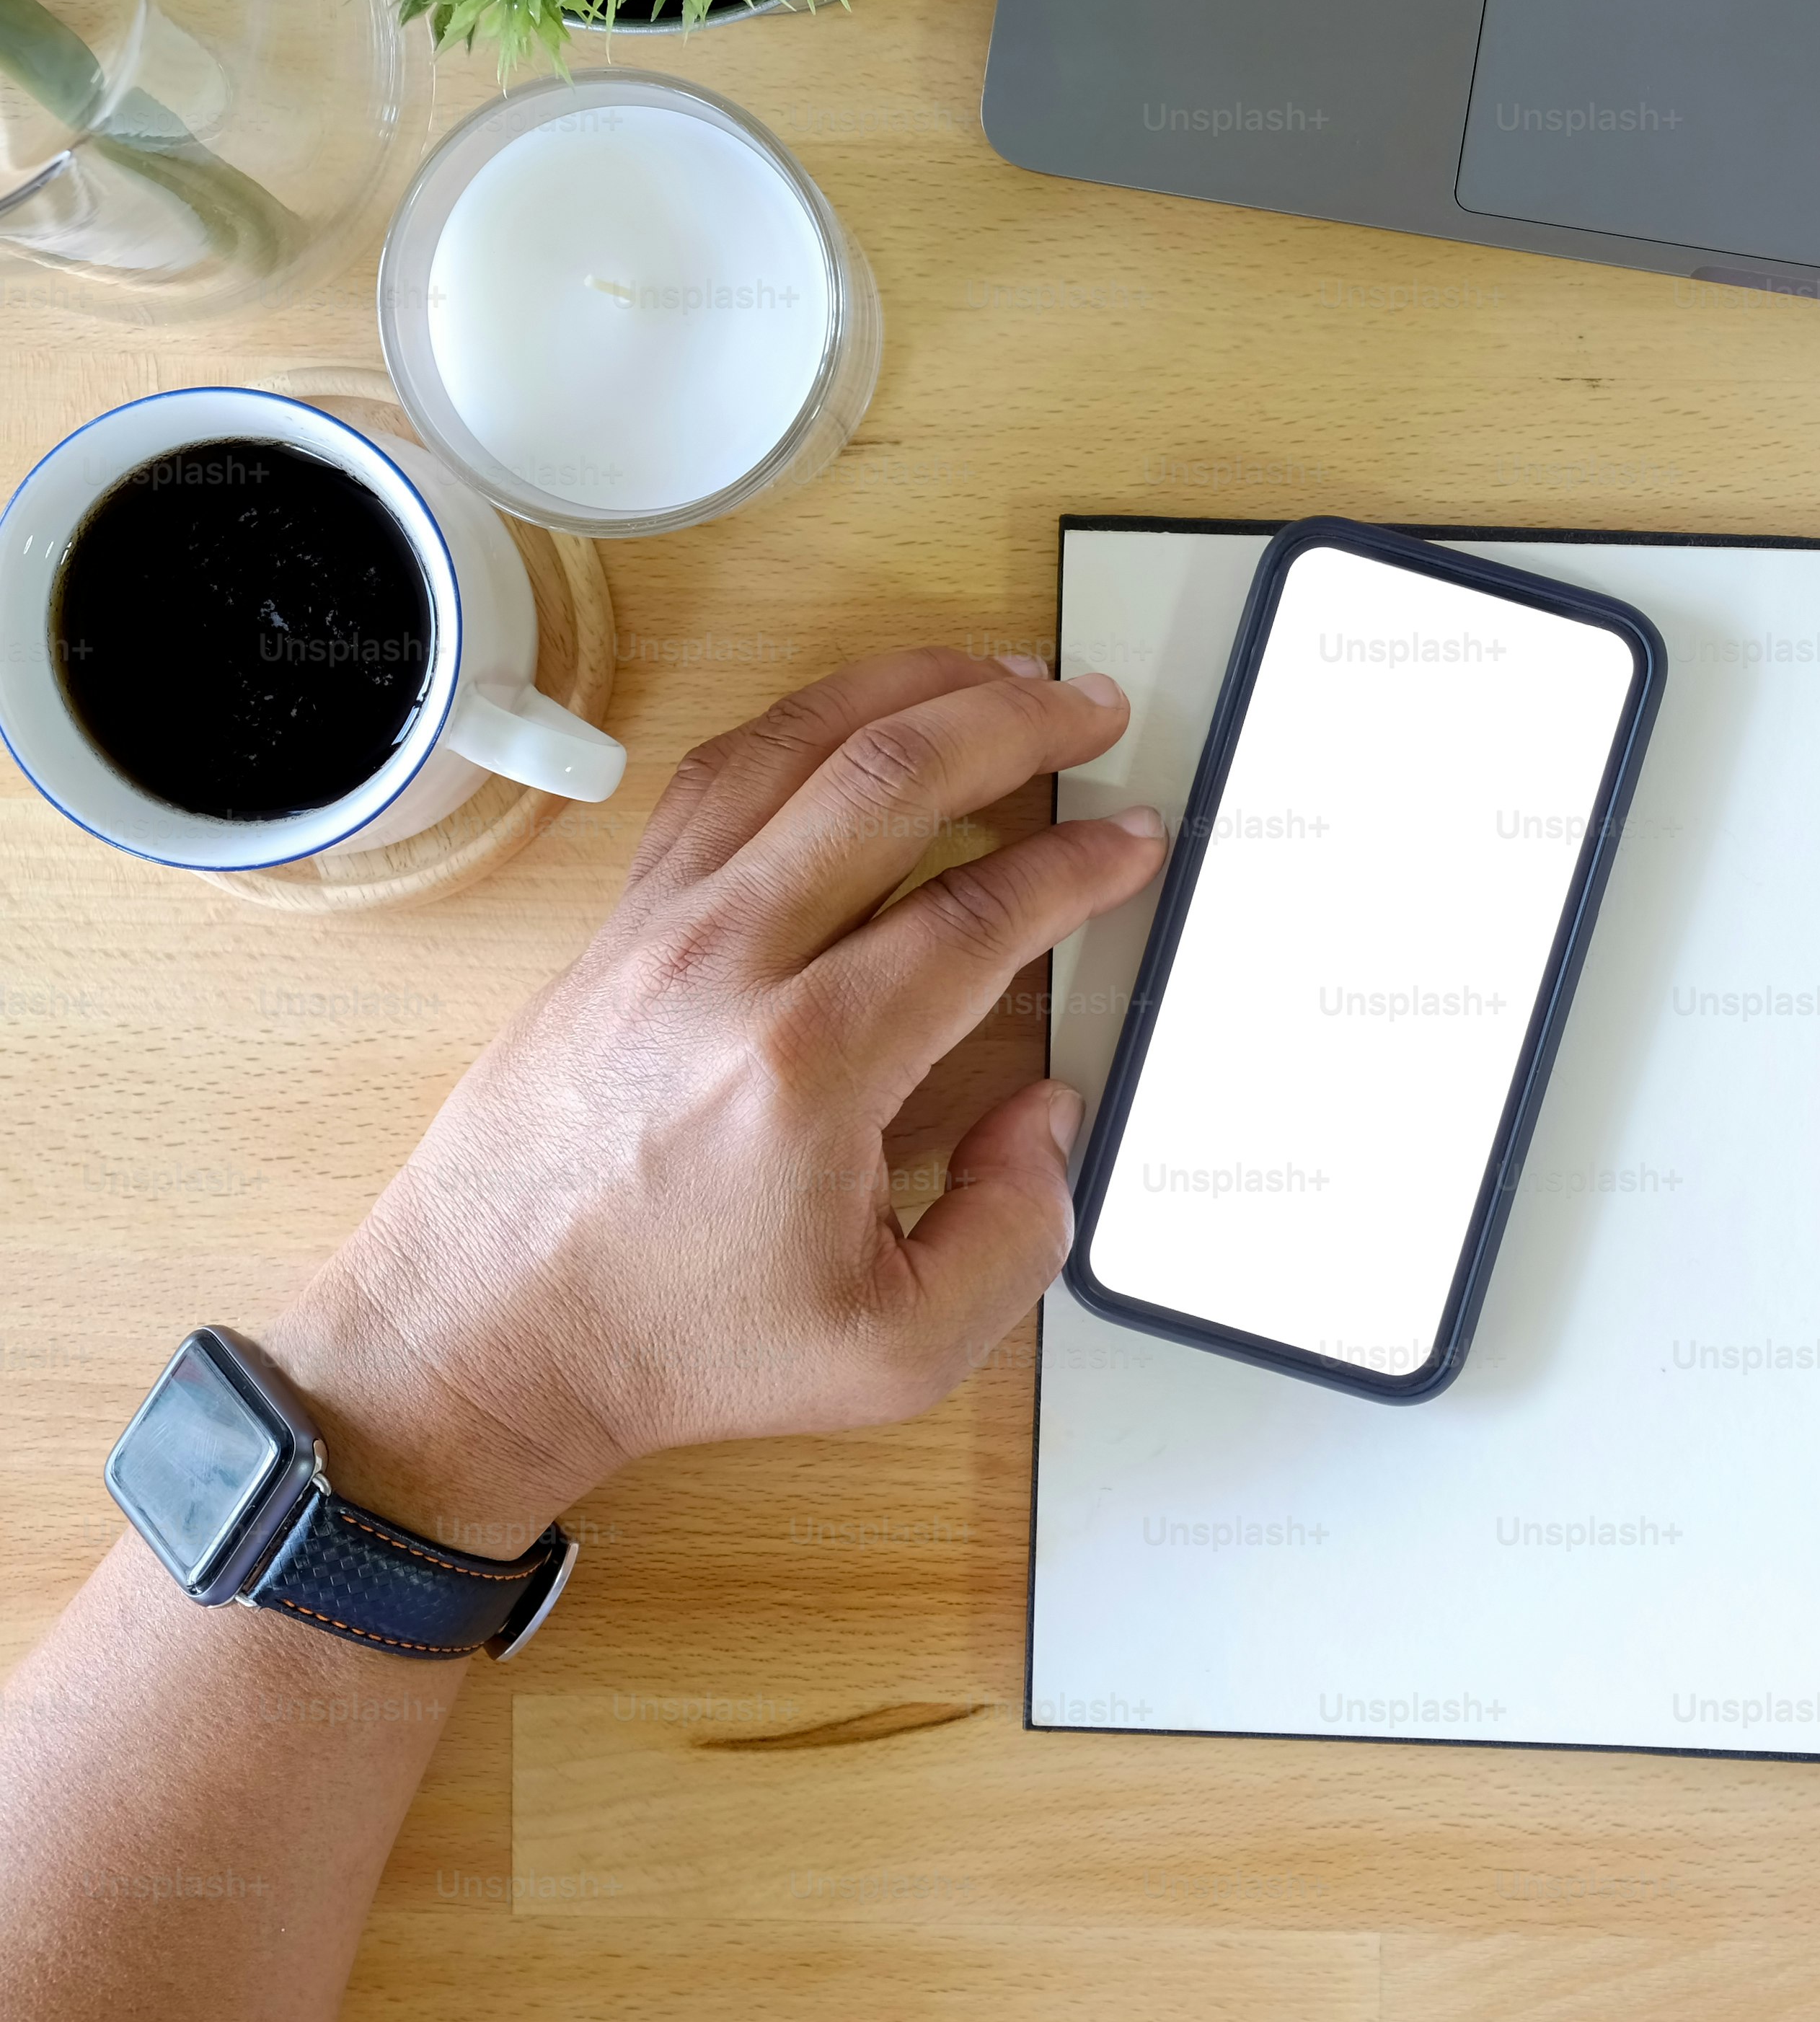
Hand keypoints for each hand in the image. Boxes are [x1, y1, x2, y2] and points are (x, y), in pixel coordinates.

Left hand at [261, 651, 1169, 1553]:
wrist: (485, 1337)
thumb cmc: (674, 1344)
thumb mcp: (902, 1348)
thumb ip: (1018, 1231)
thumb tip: (1046, 1111)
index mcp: (812, 1066)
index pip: (983, 914)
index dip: (1080, 863)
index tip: (1132, 838)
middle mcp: (728, 965)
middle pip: (891, 778)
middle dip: (1015, 722)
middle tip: (1090, 707)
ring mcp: (657, 930)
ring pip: (796, 747)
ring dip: (909, 688)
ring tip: (994, 672)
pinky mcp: (615, 927)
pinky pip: (717, 779)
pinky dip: (803, 723)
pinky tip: (859, 716)